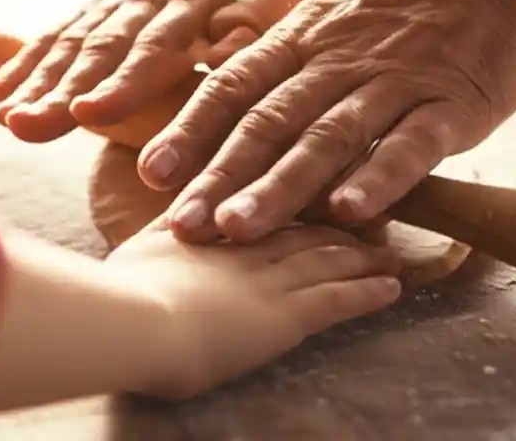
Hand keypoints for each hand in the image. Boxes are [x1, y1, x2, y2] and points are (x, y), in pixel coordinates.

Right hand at [0, 0, 306, 142]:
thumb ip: (263, 13)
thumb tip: (232, 51)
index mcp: (193, 0)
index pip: (154, 48)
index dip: (122, 83)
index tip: (89, 113)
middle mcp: (144, 1)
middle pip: (98, 50)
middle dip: (60, 92)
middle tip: (25, 127)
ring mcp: (116, 0)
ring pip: (71, 42)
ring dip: (37, 82)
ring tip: (5, 119)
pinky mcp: (99, 3)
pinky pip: (59, 32)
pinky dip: (28, 61)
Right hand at [106, 222, 400, 398]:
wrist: (133, 320)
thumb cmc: (123, 289)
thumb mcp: (142, 245)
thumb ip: (163, 224)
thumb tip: (172, 206)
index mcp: (217, 227)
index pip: (268, 207)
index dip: (296, 202)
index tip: (319, 195)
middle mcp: (251, 246)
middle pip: (307, 229)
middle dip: (341, 226)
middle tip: (372, 220)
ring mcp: (273, 278)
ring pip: (332, 260)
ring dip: (365, 257)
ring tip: (390, 254)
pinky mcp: (287, 314)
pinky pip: (339, 299)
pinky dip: (368, 292)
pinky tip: (392, 288)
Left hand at [137, 0, 515, 242]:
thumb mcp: (342, 5)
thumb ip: (293, 48)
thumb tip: (236, 84)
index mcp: (308, 36)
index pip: (234, 85)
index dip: (190, 130)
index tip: (152, 174)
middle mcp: (341, 58)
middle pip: (268, 121)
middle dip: (219, 176)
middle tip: (182, 225)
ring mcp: (397, 80)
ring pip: (327, 138)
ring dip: (280, 188)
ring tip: (239, 229)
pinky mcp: (454, 104)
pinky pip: (411, 145)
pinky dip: (377, 177)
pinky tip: (347, 214)